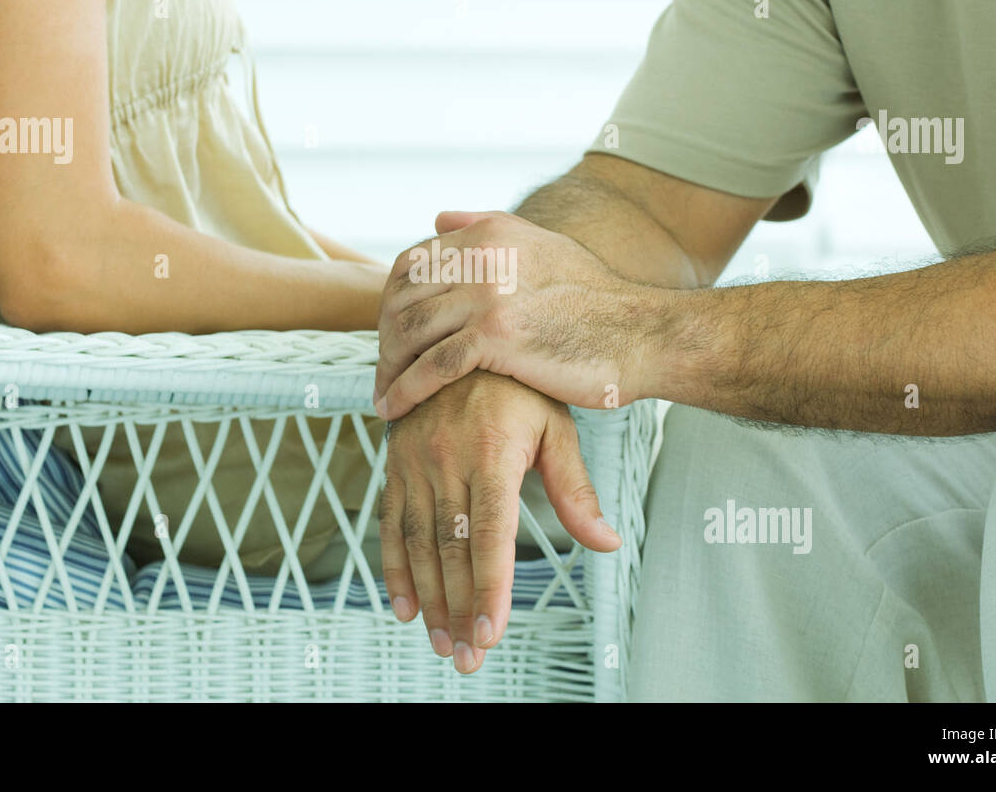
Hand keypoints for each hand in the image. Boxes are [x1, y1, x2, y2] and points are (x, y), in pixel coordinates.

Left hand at [375, 210, 663, 419]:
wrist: (642, 334)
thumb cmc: (596, 300)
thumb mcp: (544, 245)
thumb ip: (487, 227)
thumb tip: (436, 218)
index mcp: (488, 233)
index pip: (410, 264)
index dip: (390, 302)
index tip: (390, 334)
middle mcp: (482, 255)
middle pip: (401, 299)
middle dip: (383, 338)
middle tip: (384, 369)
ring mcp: (487, 295)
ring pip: (408, 332)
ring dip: (388, 368)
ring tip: (384, 394)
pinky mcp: (496, 337)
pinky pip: (432, 366)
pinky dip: (405, 390)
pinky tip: (395, 409)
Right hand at [379, 370, 621, 672]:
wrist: (460, 336)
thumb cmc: (519, 385)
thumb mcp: (556, 427)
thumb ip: (574, 489)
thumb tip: (606, 542)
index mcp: (490, 453)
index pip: (489, 537)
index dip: (488, 589)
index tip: (489, 635)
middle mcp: (446, 461)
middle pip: (450, 552)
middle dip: (457, 610)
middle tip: (464, 660)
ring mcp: (414, 462)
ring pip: (418, 545)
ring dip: (428, 600)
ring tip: (440, 644)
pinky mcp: (394, 463)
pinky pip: (388, 523)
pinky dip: (393, 568)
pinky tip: (404, 607)